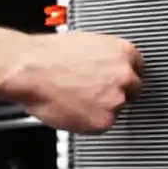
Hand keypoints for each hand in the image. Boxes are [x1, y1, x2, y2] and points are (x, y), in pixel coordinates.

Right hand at [4, 31, 143, 133]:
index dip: (123, 75)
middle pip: (133, 90)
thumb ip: (107, 57)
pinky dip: (90, 121)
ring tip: (77, 98)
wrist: (29, 71)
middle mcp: (125, 76)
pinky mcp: (104, 121)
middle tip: (94, 92)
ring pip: (118, 109)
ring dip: (103, 107)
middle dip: (117, 92)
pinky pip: (102, 124)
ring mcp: (117, 100)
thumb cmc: (49, 56)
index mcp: (124, 52)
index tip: (114, 80)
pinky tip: (74, 108)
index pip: (138, 68)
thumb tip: (110, 67)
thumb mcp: (88, 43)